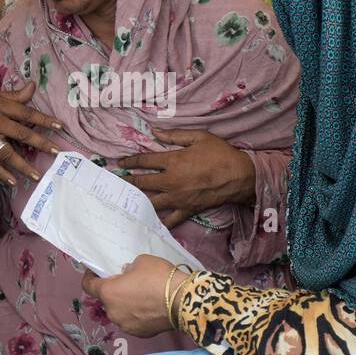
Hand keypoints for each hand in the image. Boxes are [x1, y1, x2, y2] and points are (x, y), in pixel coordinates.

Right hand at [0, 82, 62, 184]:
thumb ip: (13, 95)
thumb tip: (33, 86)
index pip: (26, 113)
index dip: (44, 119)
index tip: (60, 126)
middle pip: (21, 133)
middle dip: (40, 143)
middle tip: (56, 151)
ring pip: (7, 152)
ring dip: (23, 165)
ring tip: (37, 175)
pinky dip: (1, 173)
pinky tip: (13, 182)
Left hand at [81, 254, 181, 337]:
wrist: (183, 300)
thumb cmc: (158, 277)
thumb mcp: (140, 261)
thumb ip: (128, 269)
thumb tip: (127, 276)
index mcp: (108, 293)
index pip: (88, 286)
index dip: (90, 277)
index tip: (95, 272)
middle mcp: (112, 312)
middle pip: (107, 300)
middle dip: (114, 291)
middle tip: (127, 282)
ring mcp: (125, 325)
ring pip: (120, 312)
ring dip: (125, 304)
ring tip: (141, 296)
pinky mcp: (140, 334)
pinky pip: (133, 321)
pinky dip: (137, 315)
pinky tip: (150, 308)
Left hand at [119, 128, 254, 227]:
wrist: (239, 177)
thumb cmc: (220, 154)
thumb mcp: (199, 137)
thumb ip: (174, 135)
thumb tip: (154, 131)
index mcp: (173, 161)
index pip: (145, 161)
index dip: (130, 160)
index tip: (120, 162)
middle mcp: (171, 181)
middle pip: (143, 182)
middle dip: (127, 181)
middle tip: (116, 182)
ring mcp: (178, 198)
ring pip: (151, 201)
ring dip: (136, 200)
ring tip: (125, 200)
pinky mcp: (187, 210)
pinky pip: (170, 220)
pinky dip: (159, 222)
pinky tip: (148, 223)